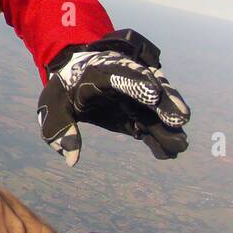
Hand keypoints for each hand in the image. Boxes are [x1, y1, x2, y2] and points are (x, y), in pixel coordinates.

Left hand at [39, 28, 190, 165]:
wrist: (75, 77)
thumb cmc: (63, 91)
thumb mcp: (52, 107)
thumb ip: (60, 129)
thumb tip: (71, 159)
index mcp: (98, 74)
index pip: (118, 76)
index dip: (136, 85)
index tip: (152, 95)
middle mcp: (124, 80)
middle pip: (148, 88)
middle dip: (164, 103)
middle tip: (180, 119)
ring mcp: (136, 94)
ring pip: (157, 105)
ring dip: (169, 123)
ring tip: (180, 144)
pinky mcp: (141, 109)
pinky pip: (153, 121)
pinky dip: (161, 136)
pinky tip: (169, 152)